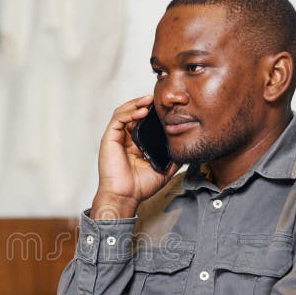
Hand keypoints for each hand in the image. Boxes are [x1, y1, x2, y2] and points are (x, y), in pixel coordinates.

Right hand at [91, 95, 179, 219]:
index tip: (165, 107)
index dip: (152, 112)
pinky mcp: (109, 138)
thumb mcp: (164, 169)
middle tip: (158, 98)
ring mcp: (117, 138)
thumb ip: (173, 158)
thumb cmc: (140, 186)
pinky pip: (118, 119)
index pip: (143, 121)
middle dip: (145, 103)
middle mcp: (125, 139)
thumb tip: (186, 148)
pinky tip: (141, 111)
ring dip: (137, 103)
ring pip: (124, 112)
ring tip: (149, 100)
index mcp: (136, 144)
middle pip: (133, 113)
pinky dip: (129, 111)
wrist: (126, 196)